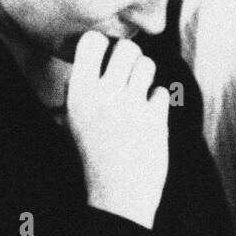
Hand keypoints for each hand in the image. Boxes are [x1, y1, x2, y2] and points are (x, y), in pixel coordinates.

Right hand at [66, 31, 169, 229]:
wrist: (116, 195)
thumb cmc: (93, 154)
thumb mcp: (74, 120)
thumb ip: (81, 87)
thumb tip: (91, 56)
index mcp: (78, 93)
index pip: (92, 41)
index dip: (102, 45)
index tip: (104, 59)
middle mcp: (103, 95)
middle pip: (126, 48)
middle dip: (130, 58)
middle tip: (127, 77)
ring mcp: (130, 106)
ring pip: (147, 64)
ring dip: (145, 76)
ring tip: (137, 93)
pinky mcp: (155, 119)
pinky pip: (161, 92)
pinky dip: (157, 103)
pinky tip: (147, 118)